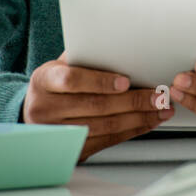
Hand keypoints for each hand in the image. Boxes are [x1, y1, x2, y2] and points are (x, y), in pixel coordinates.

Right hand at [22, 52, 172, 161]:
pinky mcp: (70, 148)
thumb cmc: (56, 83)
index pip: (71, 80)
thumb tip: (123, 47)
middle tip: (158, 97)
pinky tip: (147, 122)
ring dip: (138, 118)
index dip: (100, 81)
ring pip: (104, 126)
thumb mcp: (62, 65)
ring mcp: (57, 133)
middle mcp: (45, 109)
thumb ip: (86, 57)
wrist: (35, 112)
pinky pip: (106, 141)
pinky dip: (131, 131)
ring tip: (161, 110)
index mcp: (44, 81)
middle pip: (95, 106)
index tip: (126, 81)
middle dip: (133, 101)